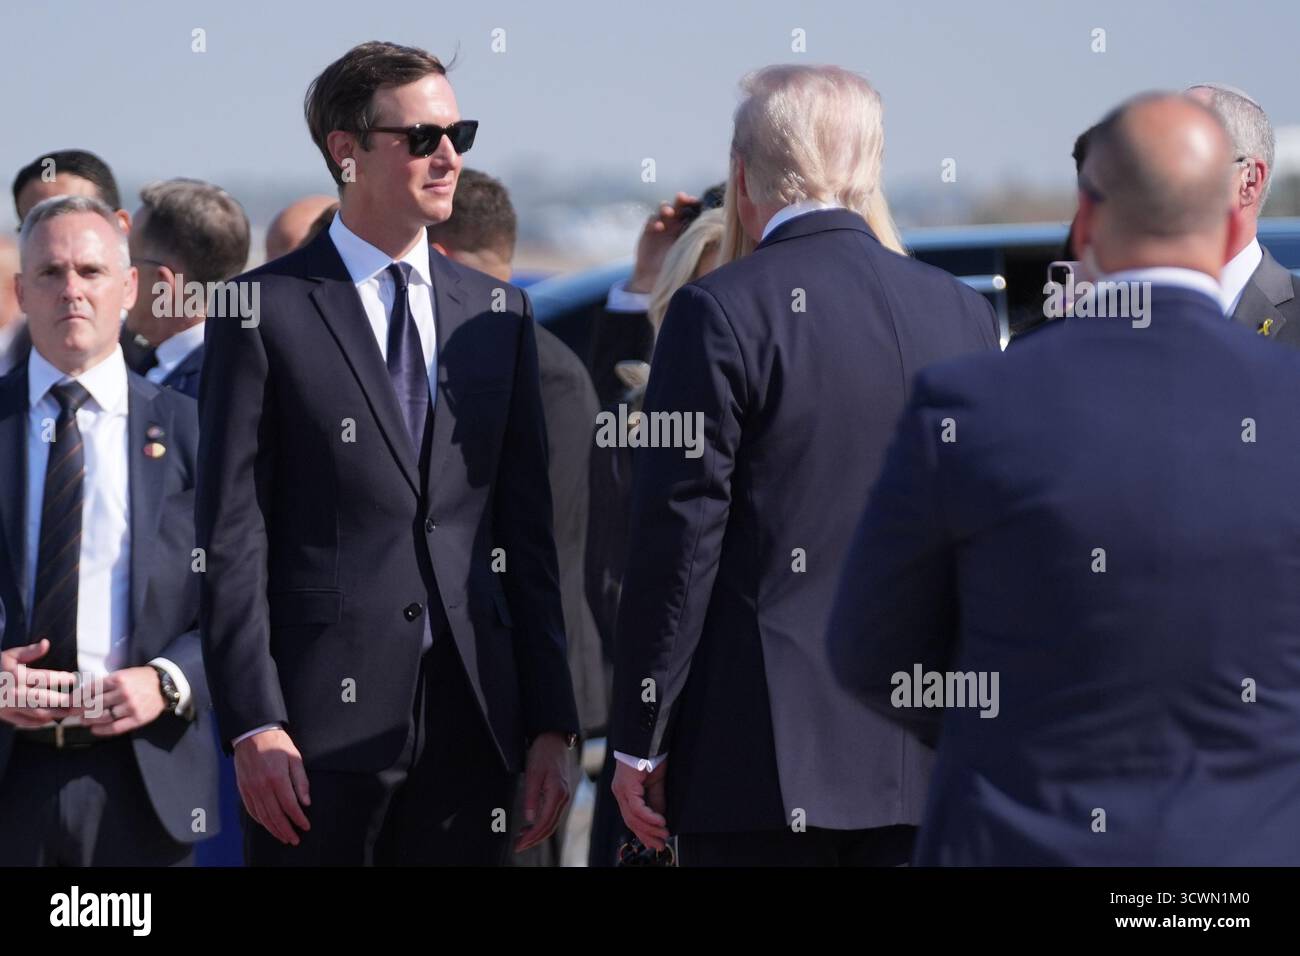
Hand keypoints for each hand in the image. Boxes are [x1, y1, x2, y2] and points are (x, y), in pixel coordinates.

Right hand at [0, 639, 75, 727]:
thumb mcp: (9, 656)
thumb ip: (29, 651)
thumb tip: (46, 643)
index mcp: (15, 676)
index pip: (43, 678)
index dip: (61, 678)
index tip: (74, 678)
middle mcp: (12, 692)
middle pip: (43, 699)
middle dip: (62, 700)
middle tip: (78, 700)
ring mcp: (8, 706)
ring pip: (36, 713)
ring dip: (54, 713)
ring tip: (70, 711)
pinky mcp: (4, 716)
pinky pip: (24, 722)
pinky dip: (39, 722)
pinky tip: (50, 718)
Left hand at [80, 666, 166, 734]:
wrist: (164, 685)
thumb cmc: (139, 679)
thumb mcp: (122, 675)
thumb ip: (105, 684)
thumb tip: (82, 695)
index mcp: (118, 679)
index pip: (91, 690)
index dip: (76, 698)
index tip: (67, 703)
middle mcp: (123, 693)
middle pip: (94, 704)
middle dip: (80, 710)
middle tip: (72, 714)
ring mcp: (131, 706)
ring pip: (103, 717)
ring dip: (89, 720)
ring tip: (83, 721)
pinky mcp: (137, 718)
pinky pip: (115, 727)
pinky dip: (102, 730)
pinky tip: (94, 730)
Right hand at [233, 728, 310, 845]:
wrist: (252, 733)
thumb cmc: (277, 743)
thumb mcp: (294, 757)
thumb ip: (301, 781)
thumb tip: (306, 802)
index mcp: (277, 778)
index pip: (289, 805)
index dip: (298, 819)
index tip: (306, 826)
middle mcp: (262, 786)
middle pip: (275, 815)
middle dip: (286, 830)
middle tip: (295, 839)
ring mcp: (250, 788)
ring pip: (262, 816)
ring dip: (273, 829)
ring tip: (283, 837)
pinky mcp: (243, 788)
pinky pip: (251, 809)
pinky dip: (260, 820)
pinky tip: (268, 825)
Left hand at [514, 731, 573, 852]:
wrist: (554, 739)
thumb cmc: (543, 753)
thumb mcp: (533, 773)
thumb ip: (531, 797)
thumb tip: (529, 819)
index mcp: (557, 793)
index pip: (544, 823)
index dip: (532, 836)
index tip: (519, 845)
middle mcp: (563, 798)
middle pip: (550, 827)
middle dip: (534, 839)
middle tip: (518, 846)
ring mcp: (564, 797)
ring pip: (552, 822)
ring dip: (537, 833)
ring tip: (521, 838)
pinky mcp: (560, 795)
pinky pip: (552, 815)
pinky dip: (541, 824)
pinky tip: (530, 826)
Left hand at [612, 757, 668, 850]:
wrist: (647, 738)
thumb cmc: (651, 756)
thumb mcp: (656, 783)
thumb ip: (656, 800)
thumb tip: (660, 819)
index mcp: (626, 791)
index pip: (632, 818)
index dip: (644, 832)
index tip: (655, 842)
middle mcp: (620, 792)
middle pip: (631, 821)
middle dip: (646, 835)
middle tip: (660, 845)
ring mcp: (621, 789)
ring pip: (633, 817)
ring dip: (649, 829)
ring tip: (663, 835)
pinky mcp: (626, 786)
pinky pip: (637, 808)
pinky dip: (649, 817)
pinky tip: (660, 822)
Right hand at [628, 192, 699, 293]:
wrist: (655, 279)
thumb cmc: (678, 269)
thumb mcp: (694, 258)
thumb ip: (704, 247)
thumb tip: (720, 240)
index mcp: (689, 226)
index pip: (693, 209)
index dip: (695, 203)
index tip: (699, 203)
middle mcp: (676, 222)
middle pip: (679, 205)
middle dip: (682, 199)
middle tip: (683, 198)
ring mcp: (662, 225)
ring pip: (664, 208)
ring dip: (666, 207)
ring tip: (669, 212)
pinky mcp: (649, 230)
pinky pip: (651, 220)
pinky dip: (655, 221)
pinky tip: (659, 227)